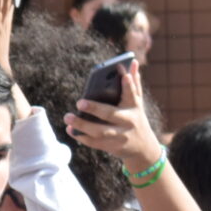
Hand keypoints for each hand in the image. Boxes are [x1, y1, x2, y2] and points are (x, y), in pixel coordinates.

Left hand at [66, 60, 161, 174]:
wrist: (142, 148)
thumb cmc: (135, 118)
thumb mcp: (137, 102)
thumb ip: (133, 83)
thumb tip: (133, 62)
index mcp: (134, 106)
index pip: (132, 94)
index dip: (128, 85)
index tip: (124, 76)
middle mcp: (128, 121)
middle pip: (110, 114)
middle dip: (95, 108)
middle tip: (79, 102)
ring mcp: (120, 135)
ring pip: (99, 131)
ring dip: (82, 125)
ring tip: (67, 117)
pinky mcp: (112, 146)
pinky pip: (94, 143)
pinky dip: (81, 137)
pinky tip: (70, 129)